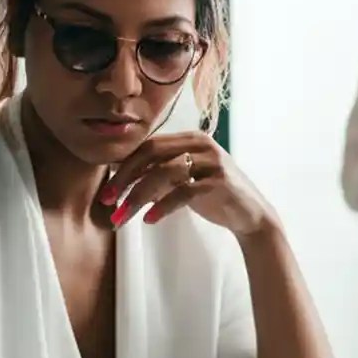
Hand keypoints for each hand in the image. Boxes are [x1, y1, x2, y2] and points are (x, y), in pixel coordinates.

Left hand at [100, 132, 276, 235]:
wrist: (251, 215)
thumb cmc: (215, 197)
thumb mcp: (184, 182)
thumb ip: (158, 176)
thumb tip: (120, 182)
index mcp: (190, 138)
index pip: (148, 145)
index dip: (123, 166)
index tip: (107, 190)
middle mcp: (201, 144)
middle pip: (152, 154)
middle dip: (124, 178)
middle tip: (107, 201)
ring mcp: (212, 161)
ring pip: (163, 173)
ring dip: (137, 197)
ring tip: (122, 217)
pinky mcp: (219, 181)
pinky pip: (183, 192)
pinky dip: (162, 206)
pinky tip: (149, 219)